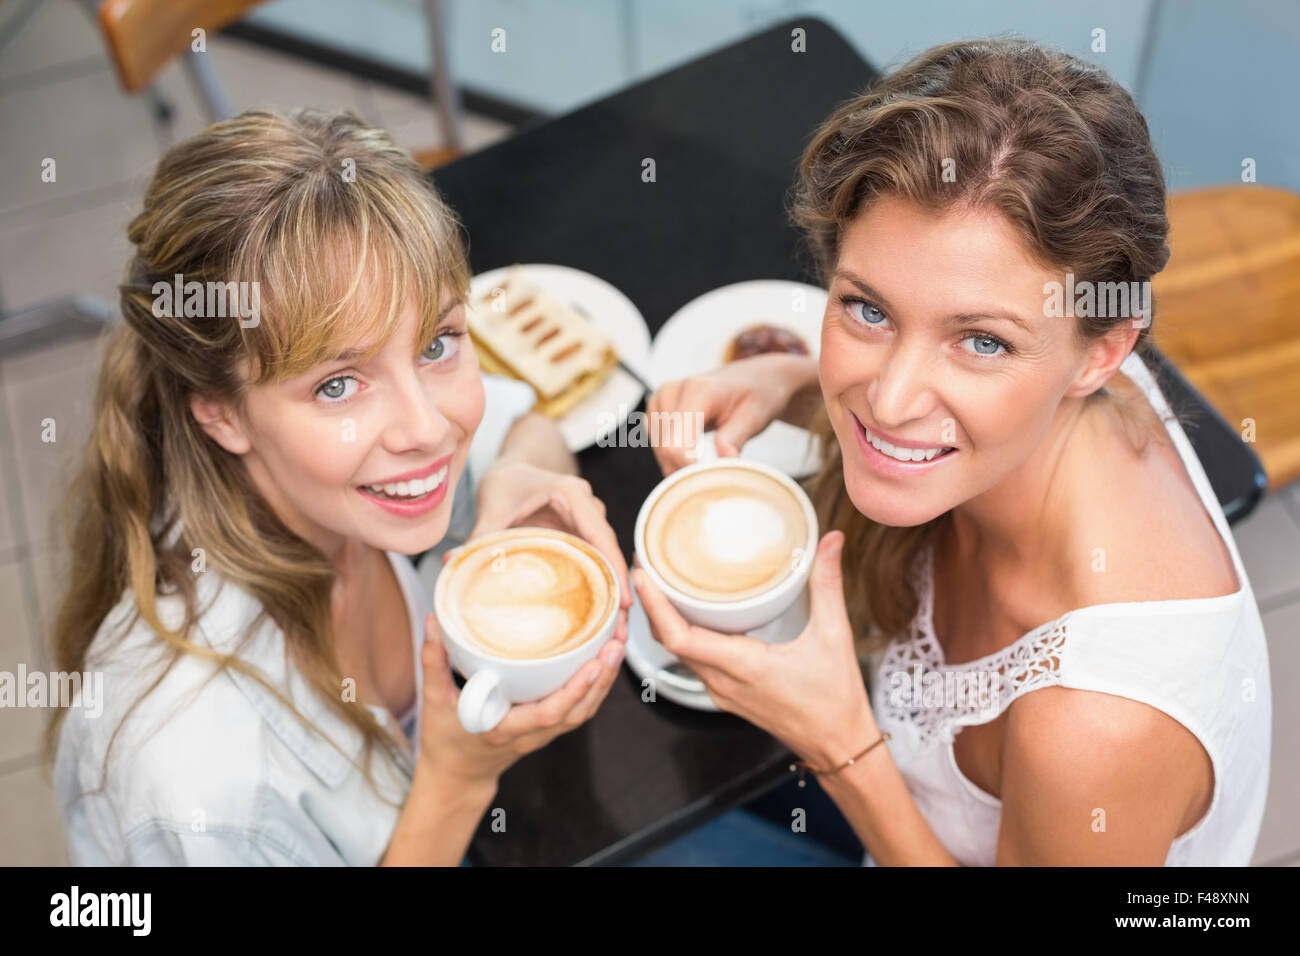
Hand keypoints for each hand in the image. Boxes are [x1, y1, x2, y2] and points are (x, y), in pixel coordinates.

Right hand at [415, 613, 626, 783]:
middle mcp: (532, 733)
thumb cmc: (445, 739)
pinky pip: (581, 707)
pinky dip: (598, 684)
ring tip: (620, 640)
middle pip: (579, 710)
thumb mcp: (434, 702)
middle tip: (618, 640)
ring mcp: (545, 732)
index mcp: (506, 728)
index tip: (594, 664)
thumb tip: (434, 621)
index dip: (575, 691)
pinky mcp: (550, 726)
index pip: (549, 714)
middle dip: (603, 677)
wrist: (459, 773)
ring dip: (607, 678)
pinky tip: (607, 655)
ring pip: (586, 709)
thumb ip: (433, 663)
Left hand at [451, 458, 631, 641]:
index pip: (601, 536)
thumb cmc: (507, 480)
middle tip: (619, 631)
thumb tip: (454, 562)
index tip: (622, 602)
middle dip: (616, 590)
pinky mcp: (582, 535)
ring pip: (605, 559)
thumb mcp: (492, 504)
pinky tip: (597, 615)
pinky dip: (597, 584)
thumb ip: (479, 534)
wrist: (514, 467)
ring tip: (613, 631)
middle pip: (609, 552)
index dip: (614, 569)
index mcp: (573, 495)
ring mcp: (589, 522)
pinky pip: (594, 560)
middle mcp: (589, 508)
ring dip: (609, 591)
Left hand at [631, 531, 876, 767]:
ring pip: (678, 652)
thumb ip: (828, 584)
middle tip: (645, 565)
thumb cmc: (836, 700)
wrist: (839, 748)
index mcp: (742, 666)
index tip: (642, 574)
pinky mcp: (727, 695)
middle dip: (651, 603)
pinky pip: (693, 661)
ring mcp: (722, 692)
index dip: (654, 605)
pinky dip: (682, 635)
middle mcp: (723, 681)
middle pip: (669, 641)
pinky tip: (690, 614)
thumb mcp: (834, 636)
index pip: (679, 637)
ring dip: (663, 620)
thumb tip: (831, 539)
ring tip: (659, 582)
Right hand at [646, 353, 816, 475]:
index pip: (676, 444)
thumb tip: (722, 463)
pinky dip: (673, 454)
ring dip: (678, 463)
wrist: (755, 378)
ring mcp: (662, 397)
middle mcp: (674, 390)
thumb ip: (734, 439)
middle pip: (665, 449)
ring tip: (706, 461)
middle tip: (712, 478)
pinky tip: (694, 450)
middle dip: (685, 469)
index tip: (708, 483)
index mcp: (698, 391)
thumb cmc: (757, 395)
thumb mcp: (755, 417)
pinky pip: (656, 441)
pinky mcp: (658, 406)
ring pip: (659, 448)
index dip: (687, 470)